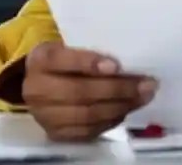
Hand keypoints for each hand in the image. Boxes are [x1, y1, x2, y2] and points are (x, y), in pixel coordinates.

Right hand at [22, 42, 156, 141]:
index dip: (89, 64)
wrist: (39, 85)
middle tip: (145, 84)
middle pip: (79, 92)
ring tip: (143, 97)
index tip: (116, 65)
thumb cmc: (63, 62)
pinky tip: (126, 110)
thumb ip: (91, 54)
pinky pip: (88, 131)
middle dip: (117, 89)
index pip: (63, 60)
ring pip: (87, 114)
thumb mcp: (69, 48)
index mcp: (40, 60)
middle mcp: (36, 89)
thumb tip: (126, 65)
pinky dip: (111, 121)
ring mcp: (44, 115)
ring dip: (120, 107)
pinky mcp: (55, 134)